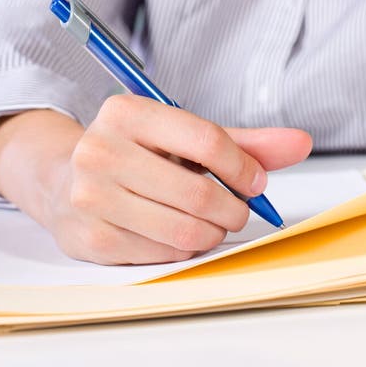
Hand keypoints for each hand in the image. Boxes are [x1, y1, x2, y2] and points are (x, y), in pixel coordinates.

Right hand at [46, 94, 311, 264]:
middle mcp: (101, 149)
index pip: (205, 139)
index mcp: (127, 112)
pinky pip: (162, 255)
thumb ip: (243, 141)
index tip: (257, 182)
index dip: (243, 167)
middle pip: (197, 192)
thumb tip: (302, 142)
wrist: (64, 179)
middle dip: (233, 209)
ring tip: (213, 224)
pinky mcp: (91, 239)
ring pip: (182, 230)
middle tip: (239, 211)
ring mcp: (91, 196)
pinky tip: (178, 234)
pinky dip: (184, 250)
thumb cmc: (138, 154)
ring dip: (212, 233)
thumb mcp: (183, 136)